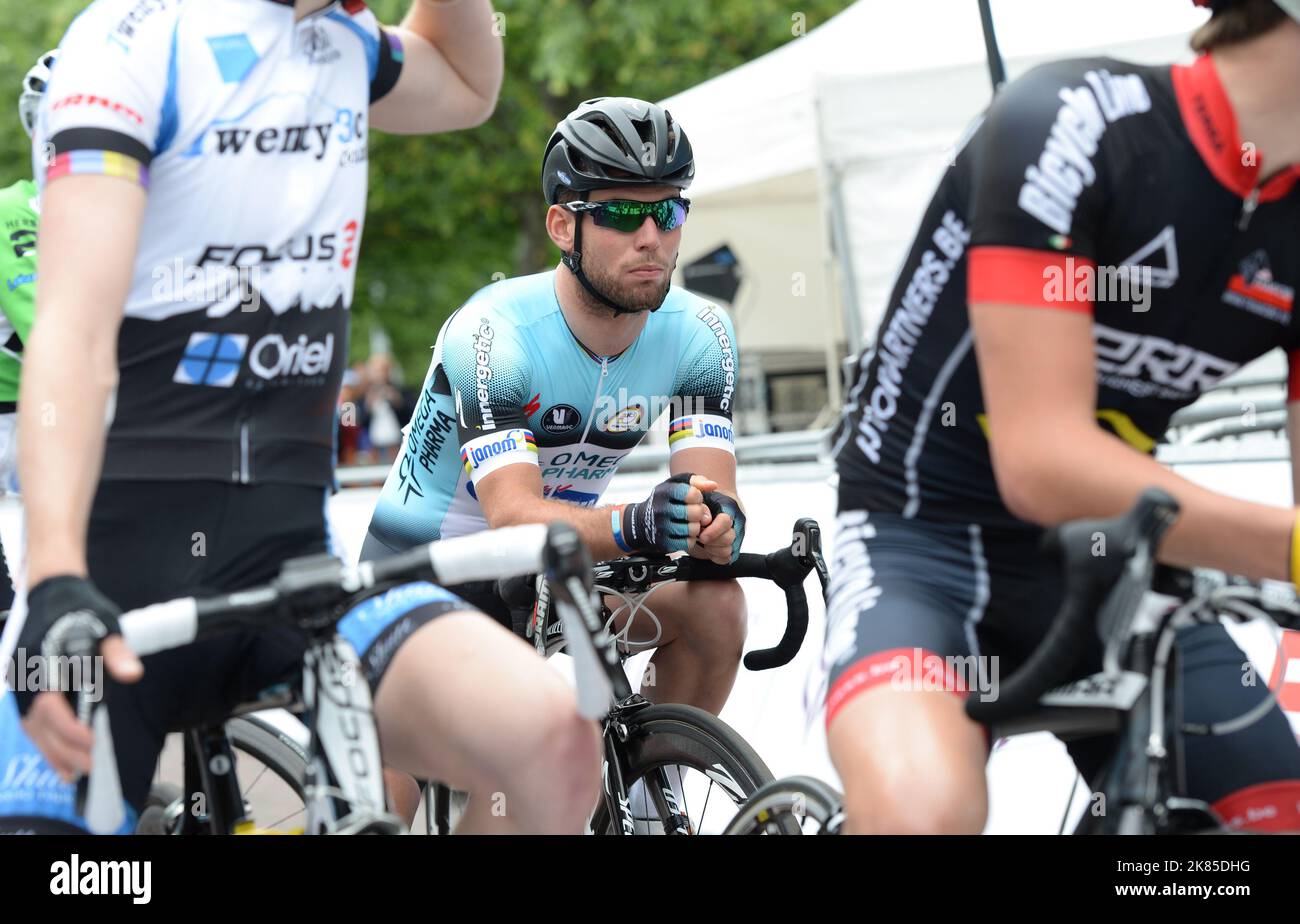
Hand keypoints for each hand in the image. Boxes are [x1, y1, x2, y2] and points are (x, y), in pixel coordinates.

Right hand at [15, 576, 140, 780]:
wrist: (53, 593)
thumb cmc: (82, 610)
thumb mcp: (106, 626)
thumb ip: (117, 653)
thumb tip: (133, 673)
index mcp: (44, 665)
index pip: (52, 707)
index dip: (70, 729)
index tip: (91, 742)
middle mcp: (26, 678)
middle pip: (39, 724)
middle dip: (62, 750)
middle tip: (87, 768)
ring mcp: (20, 684)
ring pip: (31, 727)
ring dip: (50, 752)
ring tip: (72, 773)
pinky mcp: (22, 688)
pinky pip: (29, 721)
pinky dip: (43, 740)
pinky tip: (59, 756)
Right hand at [616, 472, 717, 554]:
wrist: (639, 523)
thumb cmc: (663, 501)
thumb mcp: (675, 485)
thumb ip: (696, 481)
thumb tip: (713, 485)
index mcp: (664, 492)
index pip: (693, 494)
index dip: (698, 497)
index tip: (693, 499)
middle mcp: (661, 509)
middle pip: (695, 513)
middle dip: (699, 513)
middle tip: (693, 513)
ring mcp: (661, 527)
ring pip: (693, 529)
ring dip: (695, 527)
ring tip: (689, 523)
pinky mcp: (663, 543)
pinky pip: (688, 543)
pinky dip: (690, 539)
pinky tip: (684, 533)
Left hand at [691, 491, 745, 564]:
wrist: (706, 508)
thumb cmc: (701, 498)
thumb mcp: (697, 486)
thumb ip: (699, 482)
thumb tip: (711, 485)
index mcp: (730, 507)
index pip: (726, 521)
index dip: (713, 530)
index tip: (701, 535)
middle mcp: (737, 522)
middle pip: (729, 538)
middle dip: (712, 540)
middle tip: (701, 537)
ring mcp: (736, 536)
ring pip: (729, 550)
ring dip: (713, 549)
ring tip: (704, 542)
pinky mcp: (732, 548)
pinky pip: (727, 558)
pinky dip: (715, 556)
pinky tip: (708, 549)